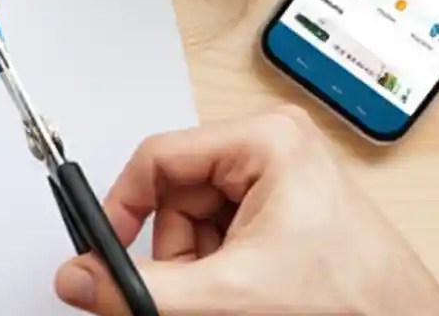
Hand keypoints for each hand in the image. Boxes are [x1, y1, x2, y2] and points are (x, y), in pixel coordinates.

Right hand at [53, 105, 438, 314]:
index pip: (158, 157)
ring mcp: (278, 176)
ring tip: (229, 295)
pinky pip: (220, 232)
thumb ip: (145, 289)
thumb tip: (82, 280)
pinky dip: (218, 268)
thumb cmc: (356, 298)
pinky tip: (242, 291)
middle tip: (190, 291)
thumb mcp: (230, 292)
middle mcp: (271, 147)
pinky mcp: (283, 207)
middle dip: (175, 252)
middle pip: (175, 193)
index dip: (123, 207)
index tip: (105, 251)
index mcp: (265, 139)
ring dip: (196, 264)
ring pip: (194, 219)